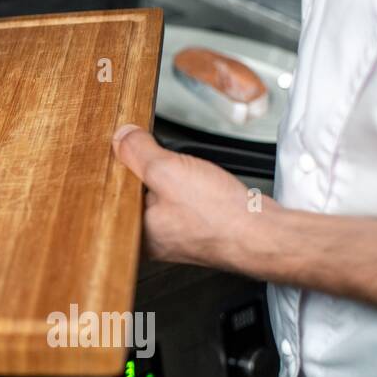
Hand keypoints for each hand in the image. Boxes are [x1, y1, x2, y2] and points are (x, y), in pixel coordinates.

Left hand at [111, 124, 271, 269]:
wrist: (264, 233)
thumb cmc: (220, 216)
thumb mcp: (167, 171)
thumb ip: (138, 151)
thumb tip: (122, 138)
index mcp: (134, 233)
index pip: (112, 192)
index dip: (118, 165)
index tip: (126, 146)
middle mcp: (151, 239)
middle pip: (134, 192)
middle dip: (144, 170)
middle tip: (162, 159)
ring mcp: (174, 234)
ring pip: (159, 193)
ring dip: (169, 176)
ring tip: (187, 172)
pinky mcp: (195, 226)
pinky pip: (181, 199)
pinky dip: (187, 185)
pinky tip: (199, 181)